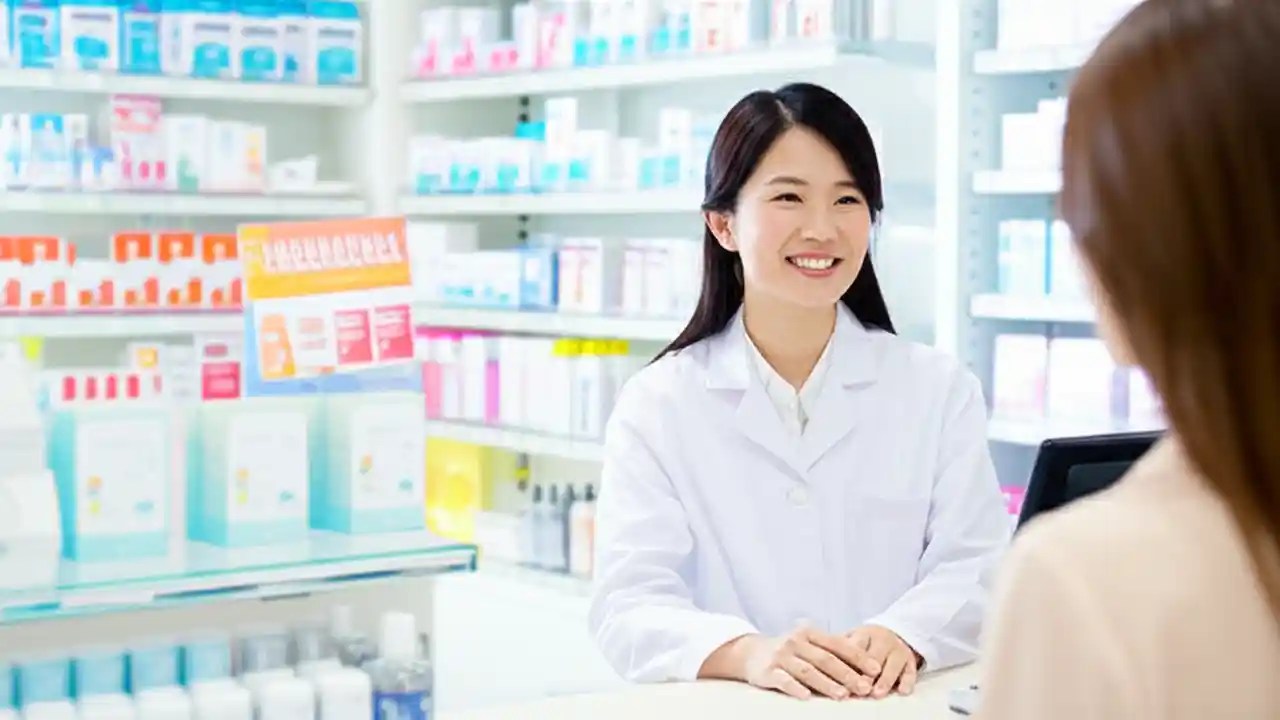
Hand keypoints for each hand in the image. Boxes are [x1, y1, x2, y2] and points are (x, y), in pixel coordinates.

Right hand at [733, 627, 881, 699]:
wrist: (750, 653)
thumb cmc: (788, 651)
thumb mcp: (807, 644)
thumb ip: (830, 652)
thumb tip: (864, 670)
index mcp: (809, 633)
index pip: (838, 644)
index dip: (858, 657)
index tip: (876, 669)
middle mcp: (795, 642)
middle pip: (825, 659)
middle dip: (847, 674)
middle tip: (865, 687)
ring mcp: (781, 656)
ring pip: (807, 671)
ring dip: (827, 683)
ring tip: (843, 695)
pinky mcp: (767, 671)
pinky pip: (783, 680)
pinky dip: (795, 688)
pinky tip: (806, 697)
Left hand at [844, 625, 920, 697]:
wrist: (895, 633)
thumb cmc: (866, 642)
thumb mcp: (853, 639)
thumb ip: (839, 650)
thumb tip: (819, 666)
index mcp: (864, 633)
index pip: (856, 647)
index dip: (849, 663)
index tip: (841, 677)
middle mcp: (883, 640)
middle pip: (875, 657)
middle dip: (867, 674)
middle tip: (860, 688)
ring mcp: (898, 650)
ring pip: (893, 665)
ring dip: (885, 680)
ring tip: (876, 694)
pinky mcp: (910, 660)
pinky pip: (911, 671)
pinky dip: (907, 681)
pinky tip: (902, 691)